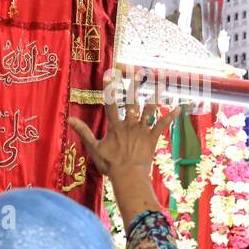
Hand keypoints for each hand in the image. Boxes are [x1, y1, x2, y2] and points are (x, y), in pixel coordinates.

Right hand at [69, 74, 178, 227]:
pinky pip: (163, 124)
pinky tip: (180, 107)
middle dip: (135, 87)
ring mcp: (142, 130)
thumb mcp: (93, 147)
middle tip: (138, 74)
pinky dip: (171, 116)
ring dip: (154, 96)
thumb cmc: (109, 163)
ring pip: (149, 110)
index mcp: (115, 126)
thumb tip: (69, 119)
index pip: (110, 104)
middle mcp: (129, 124)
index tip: (109, 76)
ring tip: (159, 84)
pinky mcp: (152, 137)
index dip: (110, 89)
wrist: (128, 175)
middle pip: (132, 102)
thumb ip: (83, 131)